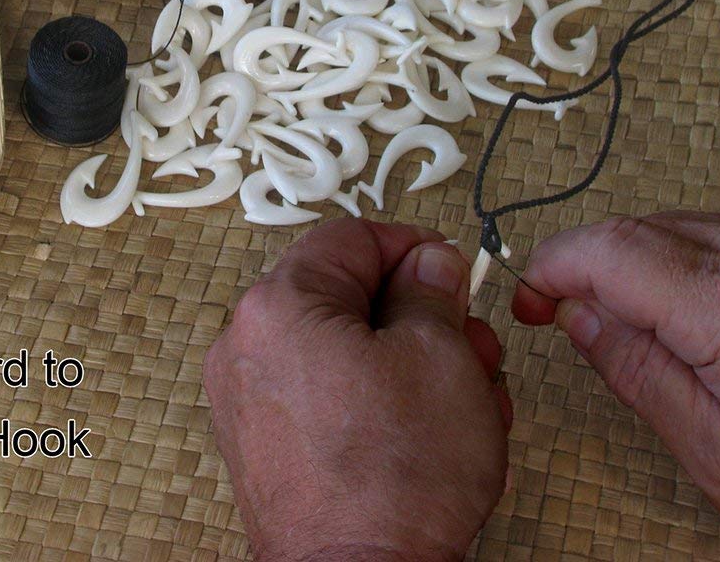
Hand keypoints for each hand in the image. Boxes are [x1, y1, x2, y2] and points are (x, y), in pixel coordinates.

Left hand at [203, 218, 510, 561]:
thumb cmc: (395, 481)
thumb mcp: (442, 356)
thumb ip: (432, 293)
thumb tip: (428, 265)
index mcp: (279, 305)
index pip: (350, 238)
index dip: (413, 249)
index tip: (452, 273)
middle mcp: (247, 346)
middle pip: (346, 297)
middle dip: (420, 317)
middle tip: (472, 347)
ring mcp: (250, 400)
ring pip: (343, 350)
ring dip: (409, 363)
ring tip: (466, 402)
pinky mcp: (264, 447)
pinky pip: (326, 397)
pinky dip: (377, 401)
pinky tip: (429, 433)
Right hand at [513, 200, 719, 556]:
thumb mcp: (714, 453)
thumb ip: (634, 371)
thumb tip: (576, 314)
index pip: (606, 251)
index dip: (549, 270)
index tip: (529, 300)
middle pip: (632, 234)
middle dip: (589, 276)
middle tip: (567, 322)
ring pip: (667, 227)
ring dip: (637, 271)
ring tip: (646, 335)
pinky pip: (710, 228)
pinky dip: (682, 262)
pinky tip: (693, 313)